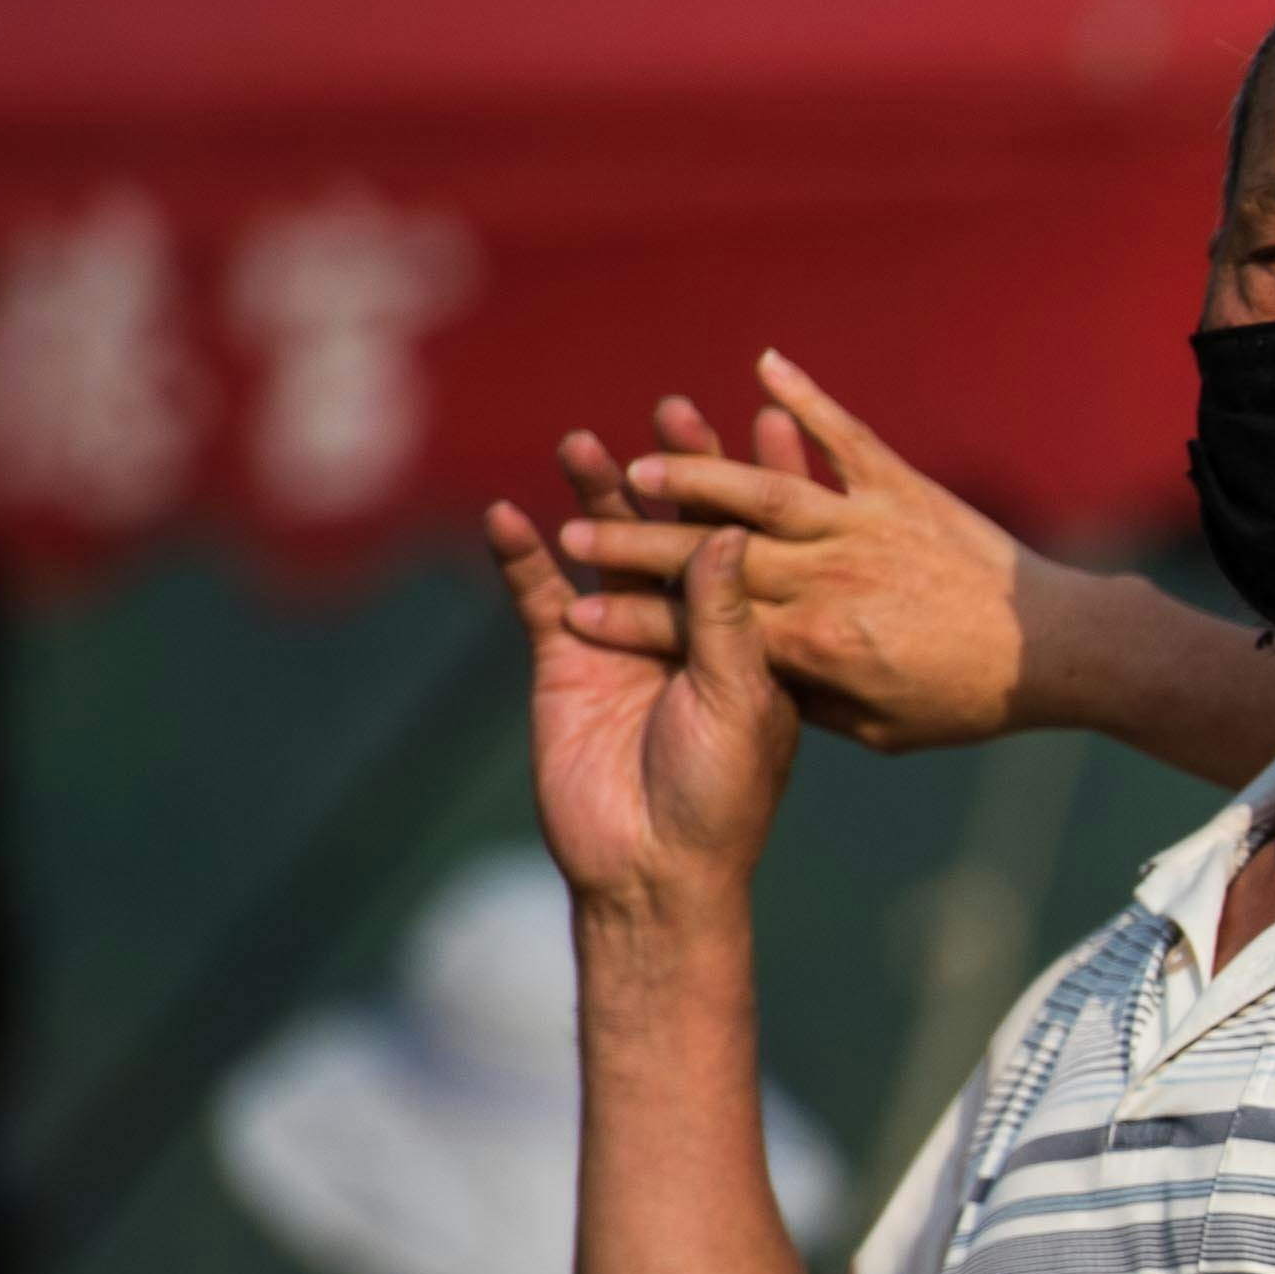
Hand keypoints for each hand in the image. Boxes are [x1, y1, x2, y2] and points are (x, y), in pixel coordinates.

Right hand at [484, 419, 794, 920]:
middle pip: (683, 526)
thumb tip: (727, 530)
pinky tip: (503, 515)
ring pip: (610, 545)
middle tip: (674, 406)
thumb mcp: (740, 700)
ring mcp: (627, 633)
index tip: (771, 417)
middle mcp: (693, 622)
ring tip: (584, 441)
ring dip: (597, 494)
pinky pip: (539, 593)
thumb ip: (727, 617)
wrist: (653, 866)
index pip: (762, 539)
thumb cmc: (722, 792)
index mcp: (755, 632)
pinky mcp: (565, 656)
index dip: (766, 482)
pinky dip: (520, 555)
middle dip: (680, 469)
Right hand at [540, 357, 1045, 751]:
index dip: (637, 618)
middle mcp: (837, 581)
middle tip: (578, 528)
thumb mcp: (881, 727)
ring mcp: (870, 527)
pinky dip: (807, 402)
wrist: (1062, 651)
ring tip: (642, 456)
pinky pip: (847, 439)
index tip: (577, 610)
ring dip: (700, 470)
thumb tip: (745, 670)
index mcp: (821, 648)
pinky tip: (765, 368)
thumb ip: (808, 695)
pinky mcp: (905, 491)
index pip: (706, 628)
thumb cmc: (971, 702)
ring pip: (766, 491)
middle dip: (639, 543)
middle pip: (716, 558)